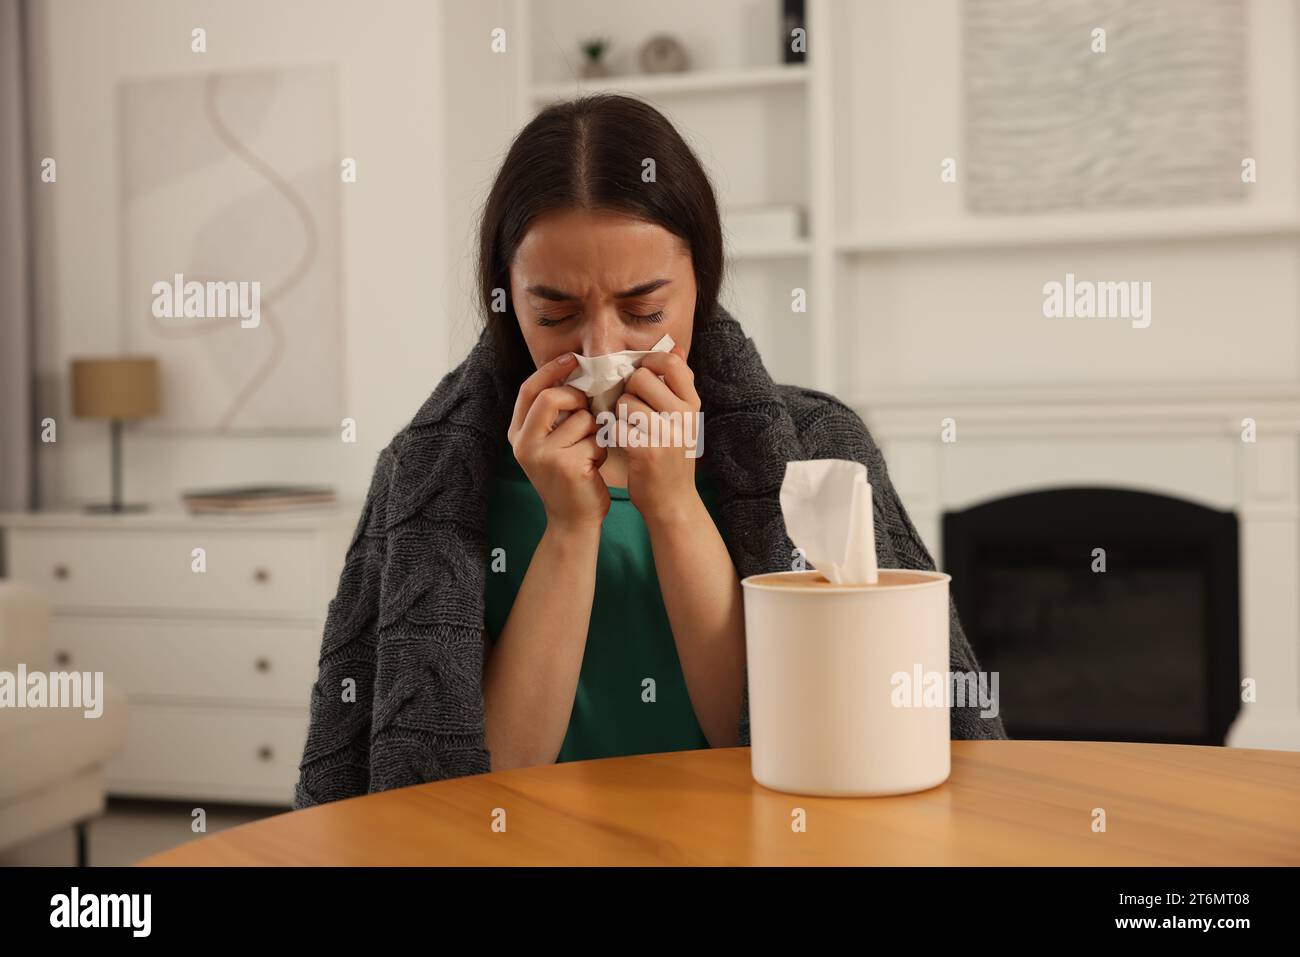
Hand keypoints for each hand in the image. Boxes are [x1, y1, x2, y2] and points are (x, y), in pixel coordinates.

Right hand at [507, 352, 609, 533]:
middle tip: (587, 410)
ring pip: (581, 419)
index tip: (571, 358)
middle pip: (551, 397)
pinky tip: (594, 466)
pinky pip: (595, 439)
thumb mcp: (550, 443)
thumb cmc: (568, 477)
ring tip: (589, 452)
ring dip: (593, 432)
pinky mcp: (568, 467)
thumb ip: (554, 415)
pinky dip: (602, 449)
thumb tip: (574, 372)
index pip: (529, 389)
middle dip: (577, 398)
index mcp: (517, 434)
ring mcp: (544, 456)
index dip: (551, 370)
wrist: (573, 520)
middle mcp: (524, 444)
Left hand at [615, 344, 703, 526]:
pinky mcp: (647, 451)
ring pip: (625, 401)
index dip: (648, 361)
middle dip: (628, 390)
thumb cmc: (671, 456)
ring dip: (617, 414)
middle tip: (630, 409)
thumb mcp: (683, 418)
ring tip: (626, 428)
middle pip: (641, 378)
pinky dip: (610, 433)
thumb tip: (676, 345)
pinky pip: (616, 426)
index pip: (671, 362)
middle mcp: (684, 416)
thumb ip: (678, 384)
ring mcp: (667, 434)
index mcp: (693, 404)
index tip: (639, 375)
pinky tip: (617, 442)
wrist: (672, 502)